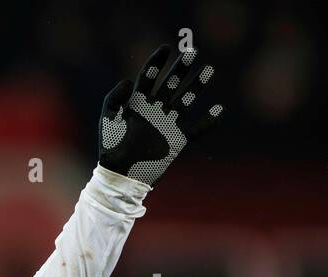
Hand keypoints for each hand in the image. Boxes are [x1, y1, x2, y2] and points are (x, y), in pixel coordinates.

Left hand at [99, 44, 223, 185]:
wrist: (120, 176)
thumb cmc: (110, 149)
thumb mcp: (107, 121)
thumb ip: (114, 99)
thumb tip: (128, 80)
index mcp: (137, 104)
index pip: (149, 78)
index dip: (157, 63)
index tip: (166, 48)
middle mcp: (155, 111)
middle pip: (170, 84)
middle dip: (181, 68)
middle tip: (192, 51)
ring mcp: (167, 125)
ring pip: (186, 100)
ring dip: (197, 85)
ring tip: (208, 69)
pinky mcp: (177, 141)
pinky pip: (196, 129)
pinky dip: (208, 121)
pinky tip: (219, 109)